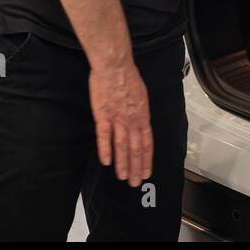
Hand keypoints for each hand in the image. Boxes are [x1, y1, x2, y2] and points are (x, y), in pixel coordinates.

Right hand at [89, 60, 151, 186]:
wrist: (114, 66)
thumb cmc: (127, 77)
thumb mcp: (141, 95)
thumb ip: (140, 112)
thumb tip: (141, 123)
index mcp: (143, 115)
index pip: (147, 143)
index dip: (146, 159)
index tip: (146, 172)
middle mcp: (132, 120)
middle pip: (135, 148)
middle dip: (136, 167)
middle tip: (135, 183)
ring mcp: (118, 119)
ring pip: (122, 146)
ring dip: (122, 164)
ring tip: (122, 177)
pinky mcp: (103, 115)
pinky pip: (104, 136)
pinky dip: (106, 149)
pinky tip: (106, 161)